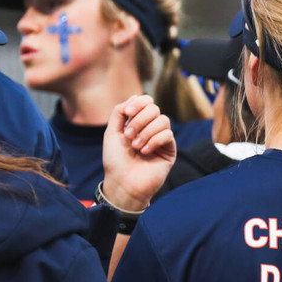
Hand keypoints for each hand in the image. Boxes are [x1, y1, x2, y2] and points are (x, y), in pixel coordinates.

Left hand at [101, 94, 176, 211]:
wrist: (123, 183)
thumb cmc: (115, 161)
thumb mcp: (111, 133)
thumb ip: (119, 112)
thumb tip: (134, 97)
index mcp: (137, 122)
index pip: (146, 101)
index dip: (138, 103)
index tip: (127, 114)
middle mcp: (150, 128)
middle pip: (154, 108)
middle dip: (139, 120)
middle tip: (128, 136)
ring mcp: (161, 138)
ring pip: (163, 120)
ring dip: (146, 132)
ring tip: (136, 146)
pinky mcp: (169, 150)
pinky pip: (168, 134)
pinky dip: (154, 141)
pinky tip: (145, 151)